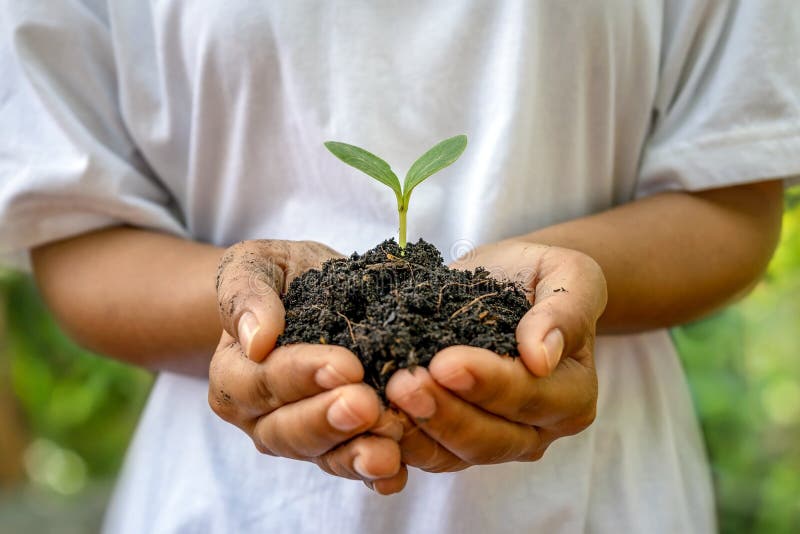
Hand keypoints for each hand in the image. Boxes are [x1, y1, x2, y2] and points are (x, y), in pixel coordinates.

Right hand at [208, 240, 406, 493]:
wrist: (315, 290)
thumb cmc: (282, 275)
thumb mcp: (257, 265)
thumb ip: (245, 294)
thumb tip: (256, 338)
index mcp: (234, 373)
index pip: (263, 382)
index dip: (303, 376)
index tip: (345, 365)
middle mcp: (260, 416)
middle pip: (289, 430)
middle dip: (329, 419)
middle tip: (367, 405)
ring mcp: (300, 437)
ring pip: (322, 456)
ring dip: (355, 455)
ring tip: (388, 449)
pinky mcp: (338, 446)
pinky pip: (353, 468)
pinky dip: (376, 476)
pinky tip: (398, 472)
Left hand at [386, 239, 606, 470]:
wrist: (504, 280)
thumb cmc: (539, 276)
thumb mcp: (567, 275)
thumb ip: (564, 311)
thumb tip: (542, 357)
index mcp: (571, 393)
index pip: (530, 397)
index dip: (488, 384)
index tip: (446, 362)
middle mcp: (537, 429)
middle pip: (491, 439)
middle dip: (444, 413)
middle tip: (404, 384)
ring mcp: (495, 440)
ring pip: (455, 455)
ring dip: (416, 430)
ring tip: (383, 397)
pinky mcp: (454, 441)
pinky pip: (428, 454)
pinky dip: (400, 440)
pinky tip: (374, 415)